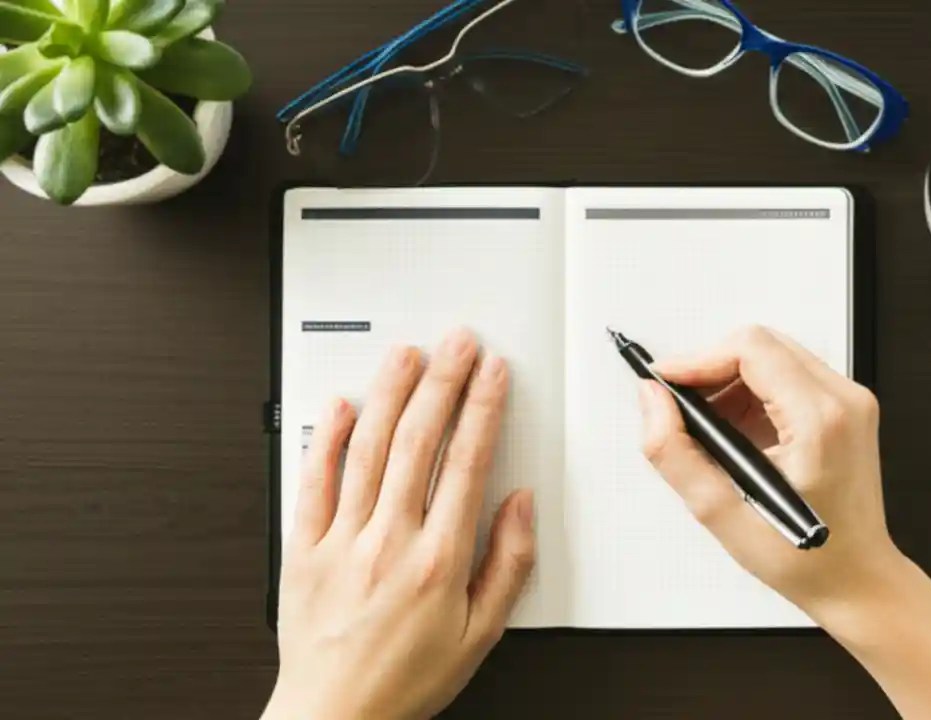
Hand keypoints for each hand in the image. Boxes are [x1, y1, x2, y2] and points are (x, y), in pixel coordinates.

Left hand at [262, 330, 534, 719]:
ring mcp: (342, 541)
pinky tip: (340, 406)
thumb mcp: (481, 634)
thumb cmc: (406, 680)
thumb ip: (508, 564)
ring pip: (367, 449)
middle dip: (444, 382)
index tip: (494, 373)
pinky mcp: (304, 549)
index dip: (484, 408)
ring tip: (408, 355)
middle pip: (419, 441)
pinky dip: (325, 440)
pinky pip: (313, 483)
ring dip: (391, 393)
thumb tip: (519, 506)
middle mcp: (389, 541)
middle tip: (458, 343)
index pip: (467, 462)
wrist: (335, 719)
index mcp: (438, 560)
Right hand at [637, 325, 899, 618]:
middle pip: (760, 346)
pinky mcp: (845, 409)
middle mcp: (843, 401)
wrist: (857, 581)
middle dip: (711, 370)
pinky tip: (738, 437)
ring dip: (730, 383)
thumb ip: (676, 453)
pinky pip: (788, 376)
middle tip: (680, 409)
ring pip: (773, 357)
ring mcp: (850, 402)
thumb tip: (652, 402)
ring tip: (710, 433)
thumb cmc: (807, 560)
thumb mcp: (722, 514)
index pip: (750, 349)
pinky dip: (753, 395)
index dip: (698, 359)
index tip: (666, 382)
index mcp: (819, 421)